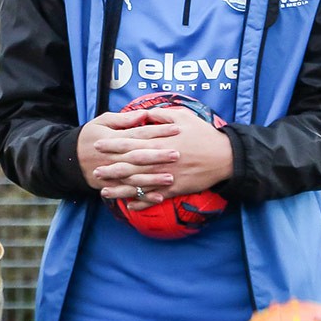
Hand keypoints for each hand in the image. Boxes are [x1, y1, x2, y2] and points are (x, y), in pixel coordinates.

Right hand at [77, 110, 179, 199]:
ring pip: (135, 177)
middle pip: (139, 156)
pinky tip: (159, 197)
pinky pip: (129, 192)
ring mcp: (113, 173)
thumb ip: (124, 119)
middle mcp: (114, 157)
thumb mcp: (103, 121)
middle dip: (158, 156)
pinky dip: (144, 196)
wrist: (70, 158)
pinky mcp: (112, 185)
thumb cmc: (90, 136)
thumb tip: (144, 114)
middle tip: (177, 154)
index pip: (140, 134)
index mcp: (114, 138)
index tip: (177, 129)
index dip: (158, 131)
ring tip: (171, 177)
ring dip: (153, 179)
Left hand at [91, 108, 231, 209]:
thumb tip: (144, 114)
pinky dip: (142, 203)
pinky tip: (129, 207)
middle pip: (131, 164)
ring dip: (121, 188)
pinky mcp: (176, 188)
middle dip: (111, 168)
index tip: (98, 145)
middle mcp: (161, 159)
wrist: (224, 156)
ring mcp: (168, 175)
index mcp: (161, 140)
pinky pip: (155, 197)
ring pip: (140, 184)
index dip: (113, 144)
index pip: (132, 142)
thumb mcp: (184, 116)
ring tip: (104, 191)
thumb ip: (161, 115)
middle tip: (95, 171)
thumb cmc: (204, 134)